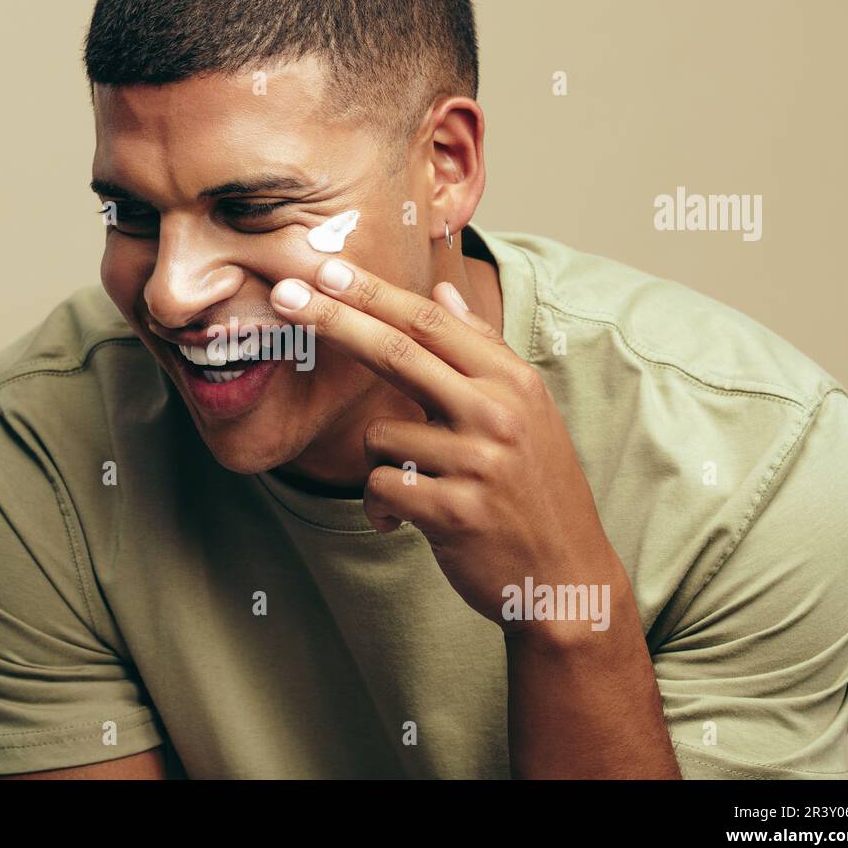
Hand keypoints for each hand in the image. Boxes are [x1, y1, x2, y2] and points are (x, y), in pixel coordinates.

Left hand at [269, 258, 624, 637]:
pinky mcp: (455, 511)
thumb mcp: (526, 410)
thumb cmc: (534, 489)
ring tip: (419, 488)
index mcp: (511, 381)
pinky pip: (382, 487)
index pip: (429, 323)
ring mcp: (478, 462)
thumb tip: (443, 290)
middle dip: (333, 319)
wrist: (564, 577)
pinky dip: (382, 505)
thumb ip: (481, 348)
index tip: (324, 270)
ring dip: (382, 462)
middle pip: (397, 352)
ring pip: (379, 436)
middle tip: (283, 296)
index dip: (371, 293)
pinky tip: (406, 521)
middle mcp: (498, 413)